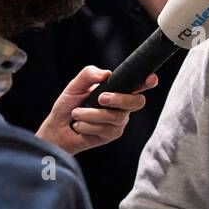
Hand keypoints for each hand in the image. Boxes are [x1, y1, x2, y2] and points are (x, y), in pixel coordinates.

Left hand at [35, 65, 157, 155]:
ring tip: (76, 113)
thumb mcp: (75, 86)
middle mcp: (123, 106)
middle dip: (120, 99)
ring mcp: (119, 122)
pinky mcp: (112, 135)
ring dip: (91, 114)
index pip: (137, 86)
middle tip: (101, 98)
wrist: (58, 128)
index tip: (151, 78)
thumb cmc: (68, 105)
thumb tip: (106, 74)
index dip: (147, 82)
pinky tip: (80, 125)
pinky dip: (88, 126)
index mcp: (117, 91)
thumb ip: (89, 74)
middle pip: (137, 102)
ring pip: (116, 117)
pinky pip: (105, 129)